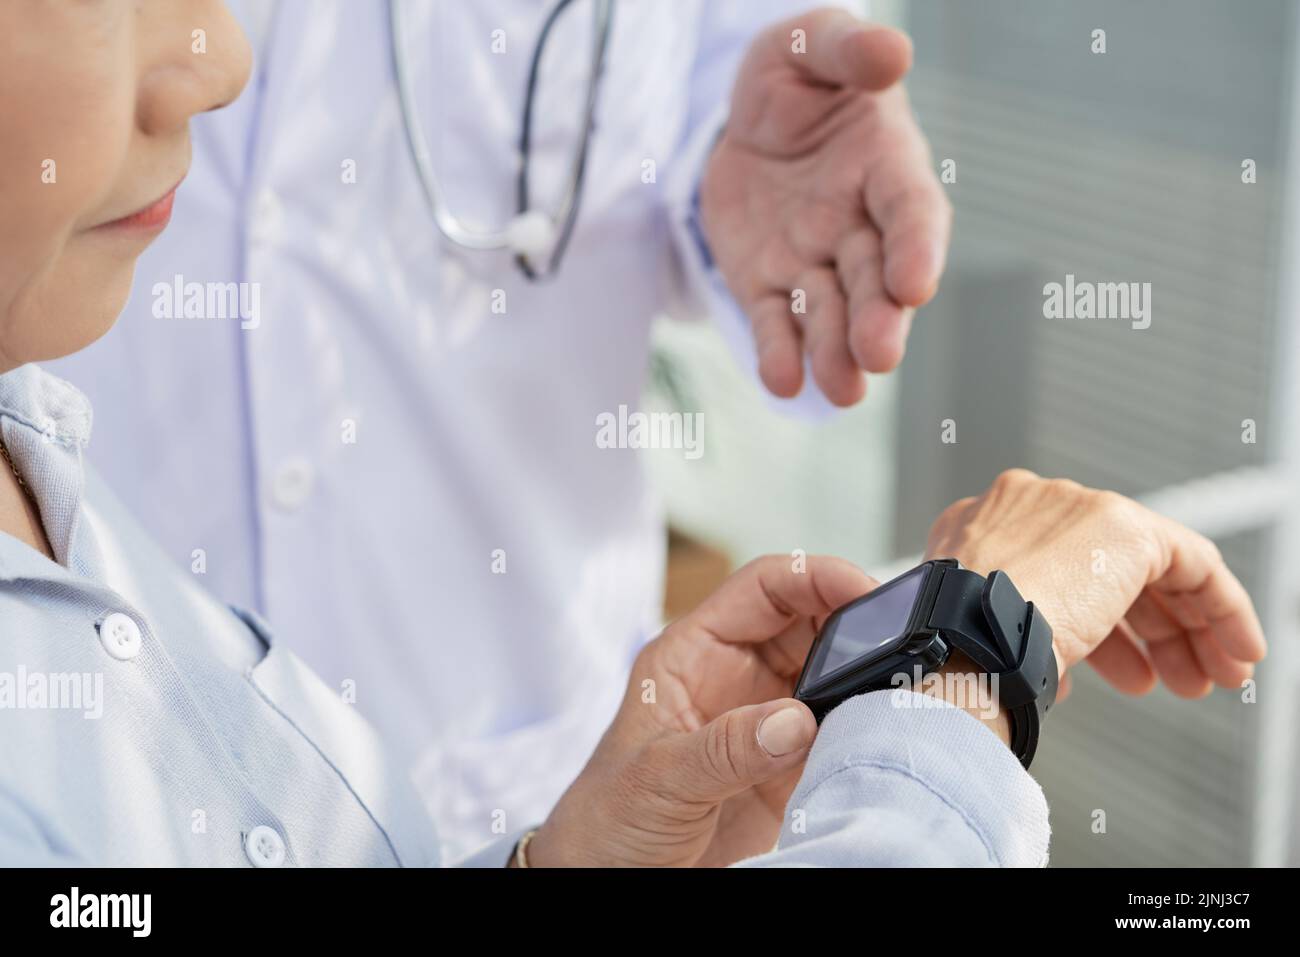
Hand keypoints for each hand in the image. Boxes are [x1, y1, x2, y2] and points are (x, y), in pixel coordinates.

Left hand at [528, 555, 876, 866]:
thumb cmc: (607, 819)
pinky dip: (868, 734)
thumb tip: (794, 721)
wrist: (608, 884)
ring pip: (835, 681)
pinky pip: (841, 738)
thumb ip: (722, 748)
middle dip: (857, 627)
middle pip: (812, 627)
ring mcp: (767, 725)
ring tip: (899, 690)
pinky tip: (886, 737)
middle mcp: (737, 680)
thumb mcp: (655, 778)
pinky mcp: (791, 772)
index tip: (862, 588)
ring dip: (868, 682)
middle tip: (899, 642)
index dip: (814, 577)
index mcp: (694, 653)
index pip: (763, 589)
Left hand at [699, 7, 950, 406]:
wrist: (744, 114)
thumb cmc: (796, 73)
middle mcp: (860, 225)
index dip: (918, 247)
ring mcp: (815, 260)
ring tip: (841, 390)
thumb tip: (892, 53)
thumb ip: (848, 49)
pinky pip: (775, 323)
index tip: (916, 284)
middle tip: (879, 357)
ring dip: (836, 352)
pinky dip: (779, 352)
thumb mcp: (813, 42)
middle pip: (876, 280)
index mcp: (887, 166)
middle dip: (879, 320)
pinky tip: (781, 380)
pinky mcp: (769, 283)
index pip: (912, 211)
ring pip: (830, 313)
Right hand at [925, 469, 1266, 699]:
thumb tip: (1056, 672)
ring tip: (1196, 680)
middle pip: (1105, 568)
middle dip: (1143, 632)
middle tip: (1168, 678)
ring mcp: (1074, 509)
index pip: (1053, 571)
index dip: (1096, 628)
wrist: (962, 633)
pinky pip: (1191, 561)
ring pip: (1149, 565)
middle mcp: (1025, 506)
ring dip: (1180, 630)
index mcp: (978, 527)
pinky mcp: (1123, 525)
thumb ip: (1022, 635)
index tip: (1122, 668)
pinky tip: (1233, 647)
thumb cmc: (956, 646)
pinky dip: (1220, 609)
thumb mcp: (981, 638)